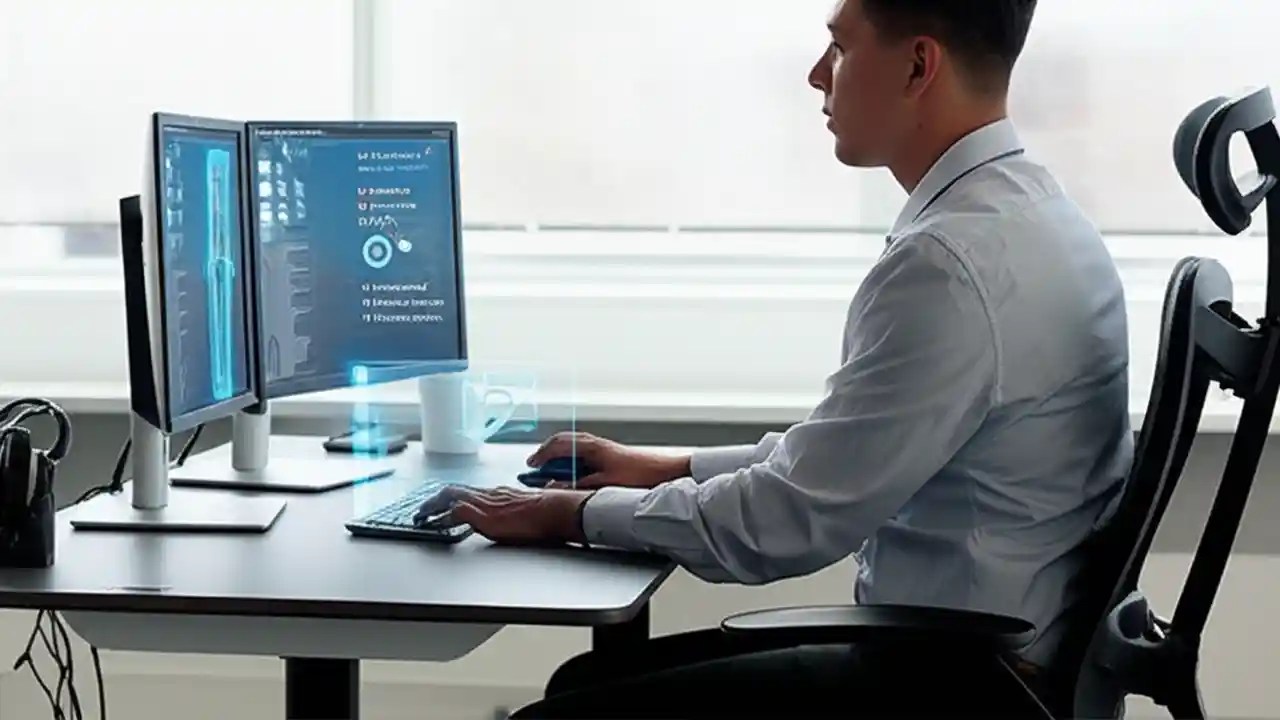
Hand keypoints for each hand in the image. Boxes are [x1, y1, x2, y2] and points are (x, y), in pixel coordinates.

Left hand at [414, 484, 590, 544]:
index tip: (440, 504)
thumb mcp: (524, 507)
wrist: (556, 510)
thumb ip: (511, 508)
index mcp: (498, 493)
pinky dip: (444, 516)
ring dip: (433, 505)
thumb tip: (509, 513)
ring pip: (452, 497)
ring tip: (422, 514)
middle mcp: (489, 494)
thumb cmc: (547, 513)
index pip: (468, 490)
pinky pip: (458, 512)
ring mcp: (486, 504)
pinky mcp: (485, 516)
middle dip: (435, 500)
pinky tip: (436, 523)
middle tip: (422, 509)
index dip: (451, 497)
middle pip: (455, 490)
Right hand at [527, 432, 690, 490]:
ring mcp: (605, 450)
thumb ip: (575, 488)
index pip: (558, 444)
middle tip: (537, 468)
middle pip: (565, 443)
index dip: (541, 455)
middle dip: (548, 455)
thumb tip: (553, 490)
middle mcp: (597, 444)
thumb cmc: (640, 475)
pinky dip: (574, 464)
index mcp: (592, 446)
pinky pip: (586, 456)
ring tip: (554, 475)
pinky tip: (577, 479)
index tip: (531, 465)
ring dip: (562, 460)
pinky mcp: (613, 457)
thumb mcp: (601, 486)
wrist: (667, 473)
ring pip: (575, 449)